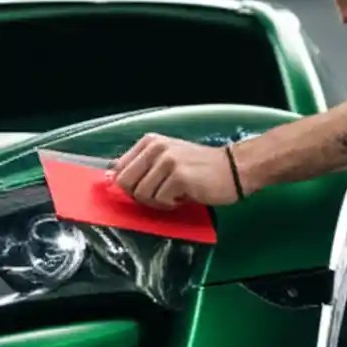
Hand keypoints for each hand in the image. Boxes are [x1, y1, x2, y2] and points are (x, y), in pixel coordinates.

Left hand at [109, 133, 241, 208]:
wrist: (234, 169)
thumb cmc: (200, 169)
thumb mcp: (167, 160)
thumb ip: (142, 167)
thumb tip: (113, 179)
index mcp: (150, 141)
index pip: (119, 168)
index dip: (127, 186)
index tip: (143, 190)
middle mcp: (156, 147)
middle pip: (124, 182)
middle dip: (139, 196)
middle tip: (160, 195)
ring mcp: (167, 161)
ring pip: (142, 194)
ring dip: (157, 202)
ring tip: (175, 194)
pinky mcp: (178, 176)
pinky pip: (160, 200)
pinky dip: (171, 204)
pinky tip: (184, 196)